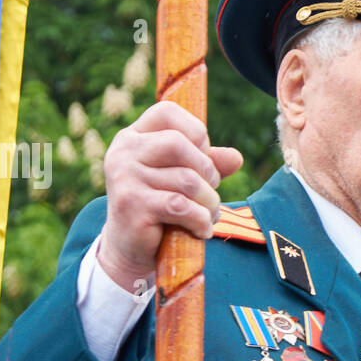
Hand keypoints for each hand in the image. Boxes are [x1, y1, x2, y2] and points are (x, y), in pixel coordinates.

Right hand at [97, 101, 243, 291]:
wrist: (129, 248)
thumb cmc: (159, 206)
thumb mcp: (183, 179)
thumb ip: (208, 163)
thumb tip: (236, 157)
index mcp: (133, 137)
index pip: (167, 111)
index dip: (196, 132)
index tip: (203, 156)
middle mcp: (123, 152)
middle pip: (179, 144)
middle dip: (207, 170)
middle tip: (211, 190)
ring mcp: (124, 178)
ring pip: (186, 179)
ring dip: (209, 201)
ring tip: (209, 214)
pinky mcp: (131, 205)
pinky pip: (181, 206)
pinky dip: (201, 219)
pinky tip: (202, 229)